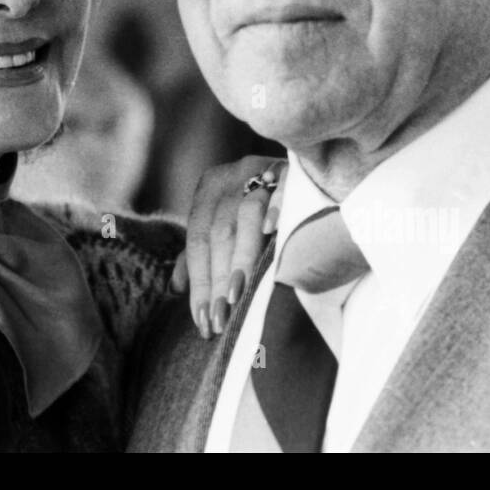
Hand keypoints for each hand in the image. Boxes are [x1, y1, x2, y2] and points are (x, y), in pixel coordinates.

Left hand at [171, 155, 285, 339]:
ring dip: (242, 258)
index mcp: (210, 186)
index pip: (197, 239)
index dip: (199, 282)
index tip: (204, 320)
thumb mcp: (226, 225)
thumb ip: (199, 254)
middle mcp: (233, 173)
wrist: (314, 177)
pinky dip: (275, 207)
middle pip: (219, 232)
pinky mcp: (294, 170)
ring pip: (246, 215)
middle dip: (218, 280)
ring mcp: (264, 169)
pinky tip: (271, 230)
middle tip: (220, 319)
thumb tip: (175, 287)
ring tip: (238, 297)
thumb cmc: (262, 213)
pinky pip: (283, 188)